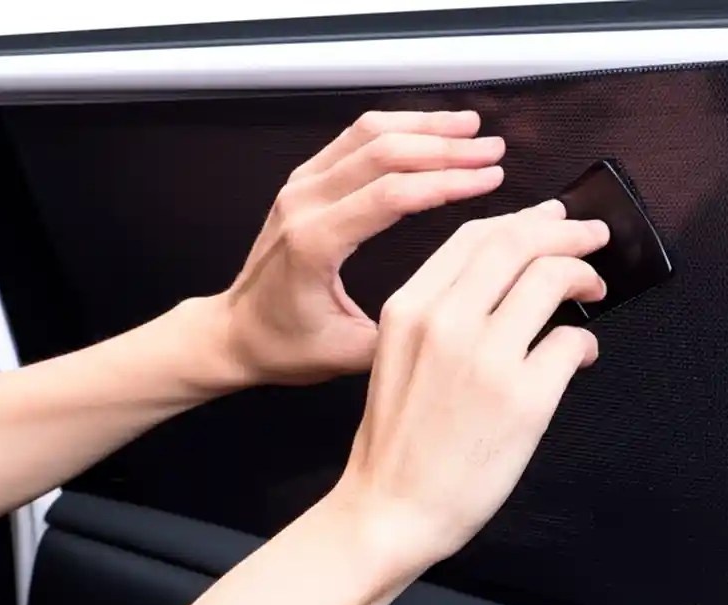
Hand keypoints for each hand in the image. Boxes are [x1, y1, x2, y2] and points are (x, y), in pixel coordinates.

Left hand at [215, 110, 505, 385]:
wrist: (234, 334)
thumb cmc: (284, 347)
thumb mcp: (349, 355)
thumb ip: (403, 332)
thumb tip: (462, 313)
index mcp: (315, 243)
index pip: (392, 195)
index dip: (448, 181)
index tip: (491, 178)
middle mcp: (303, 204)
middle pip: (383, 152)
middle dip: (445, 147)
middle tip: (493, 150)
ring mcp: (299, 187)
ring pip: (367, 133)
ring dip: (423, 126)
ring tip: (470, 127)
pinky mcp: (303, 181)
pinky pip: (352, 138)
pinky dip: (396, 127)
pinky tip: (429, 129)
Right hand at [331, 200, 609, 569]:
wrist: (390, 509)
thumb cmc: (398, 441)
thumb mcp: (398, 355)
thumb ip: (442, 311)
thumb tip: (510, 279)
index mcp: (409, 308)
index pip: (474, 236)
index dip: (524, 220)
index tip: (551, 219)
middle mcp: (445, 322)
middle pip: (518, 242)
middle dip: (567, 231)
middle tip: (593, 236)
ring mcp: (486, 358)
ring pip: (551, 278)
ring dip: (583, 274)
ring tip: (595, 288)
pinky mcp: (524, 398)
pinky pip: (571, 342)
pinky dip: (585, 342)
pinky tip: (580, 356)